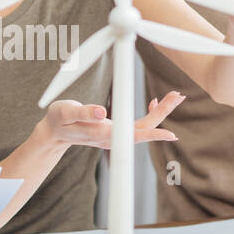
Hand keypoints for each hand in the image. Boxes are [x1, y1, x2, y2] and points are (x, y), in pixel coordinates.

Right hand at [41, 93, 185, 148]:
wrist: (55, 132)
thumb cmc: (59, 120)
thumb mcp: (65, 112)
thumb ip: (83, 112)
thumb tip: (102, 112)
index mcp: (102, 133)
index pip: (132, 135)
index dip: (152, 134)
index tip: (170, 134)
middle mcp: (113, 137)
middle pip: (144, 128)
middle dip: (163, 112)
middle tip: (179, 96)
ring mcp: (115, 135)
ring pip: (144, 126)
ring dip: (160, 111)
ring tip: (175, 96)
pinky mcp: (115, 129)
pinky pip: (138, 124)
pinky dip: (149, 113)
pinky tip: (153, 103)